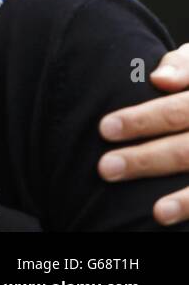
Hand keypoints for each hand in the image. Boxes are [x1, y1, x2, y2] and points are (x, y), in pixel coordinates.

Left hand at [97, 42, 188, 225]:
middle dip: (147, 159)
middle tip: (106, 168)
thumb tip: (158, 79)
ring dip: (185, 198)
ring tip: (158, 212)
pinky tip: (173, 217)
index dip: (143, 120)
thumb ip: (182, 67)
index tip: (104, 129)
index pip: (177, 110)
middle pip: (187, 148)